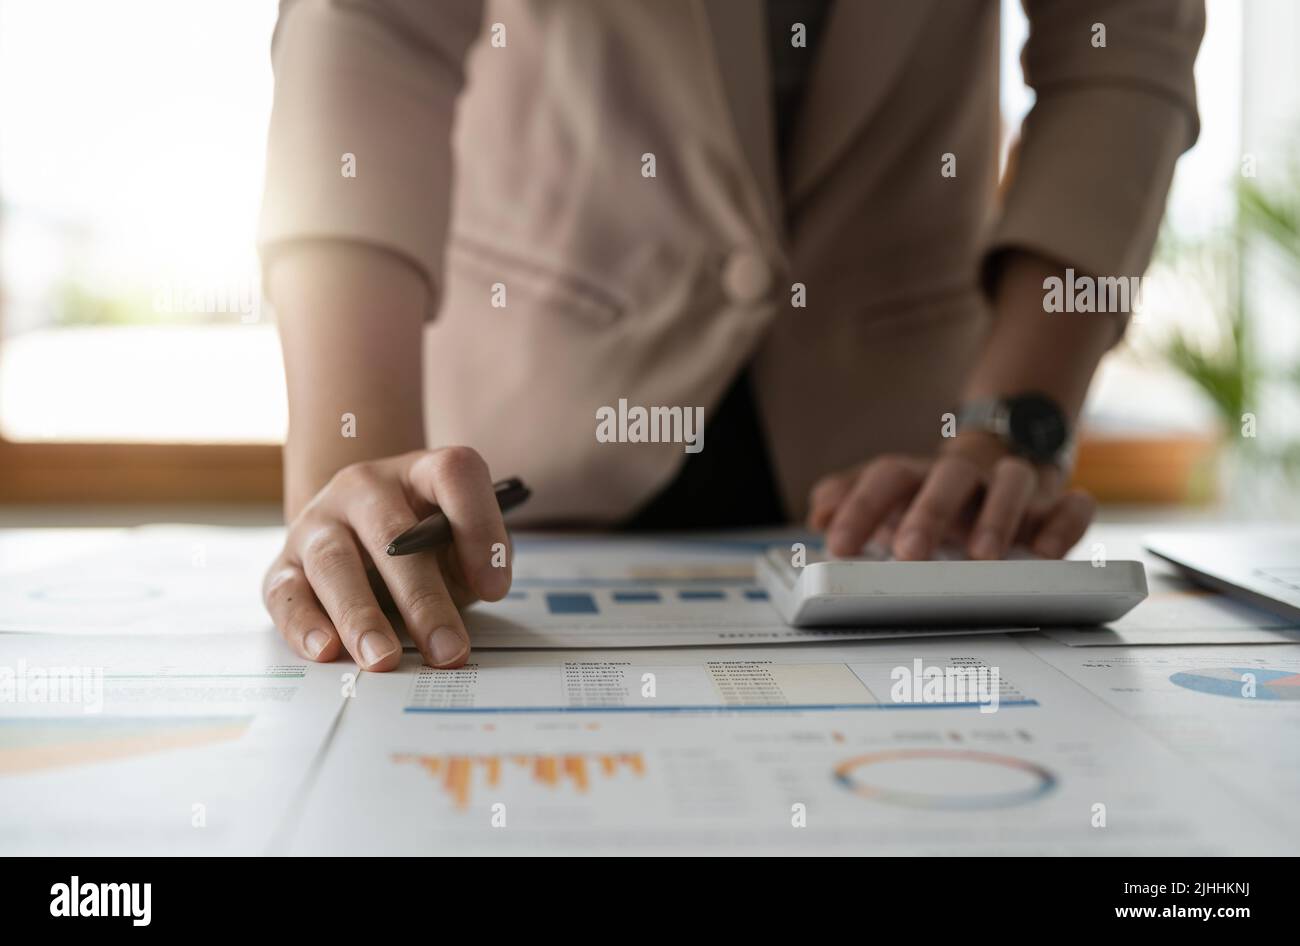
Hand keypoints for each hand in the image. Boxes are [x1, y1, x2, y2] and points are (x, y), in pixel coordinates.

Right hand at [262, 447, 510, 670]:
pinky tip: (326, 650)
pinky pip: (286, 592)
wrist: (357, 529)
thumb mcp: (460, 541)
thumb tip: (484, 587)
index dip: (479, 526)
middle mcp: (365, 487)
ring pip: (334, 562)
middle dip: (423, 600)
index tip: (496, 588)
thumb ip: (478, 559)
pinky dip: (303, 623)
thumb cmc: (423, 542)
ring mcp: (319, 521)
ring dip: (360, 616)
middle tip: (447, 650)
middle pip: (392, 534)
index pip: (453, 474)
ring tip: (383, 658)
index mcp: (419, 471)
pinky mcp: (284, 562)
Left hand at [807, 434, 1094, 560]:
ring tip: (982, 556)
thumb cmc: (938, 491)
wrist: (1007, 455)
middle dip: (928, 513)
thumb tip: (816, 514)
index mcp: (921, 471)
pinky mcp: (1058, 501)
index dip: (860, 508)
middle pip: (949, 477)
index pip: (886, 477)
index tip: (837, 546)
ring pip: (1013, 481)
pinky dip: (1063, 526)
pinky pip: (1072, 505)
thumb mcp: (891, 494)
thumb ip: (850, 501)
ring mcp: (1016, 483)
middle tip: (908, 554)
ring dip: (998, 516)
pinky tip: (1045, 553)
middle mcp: (968, 473)